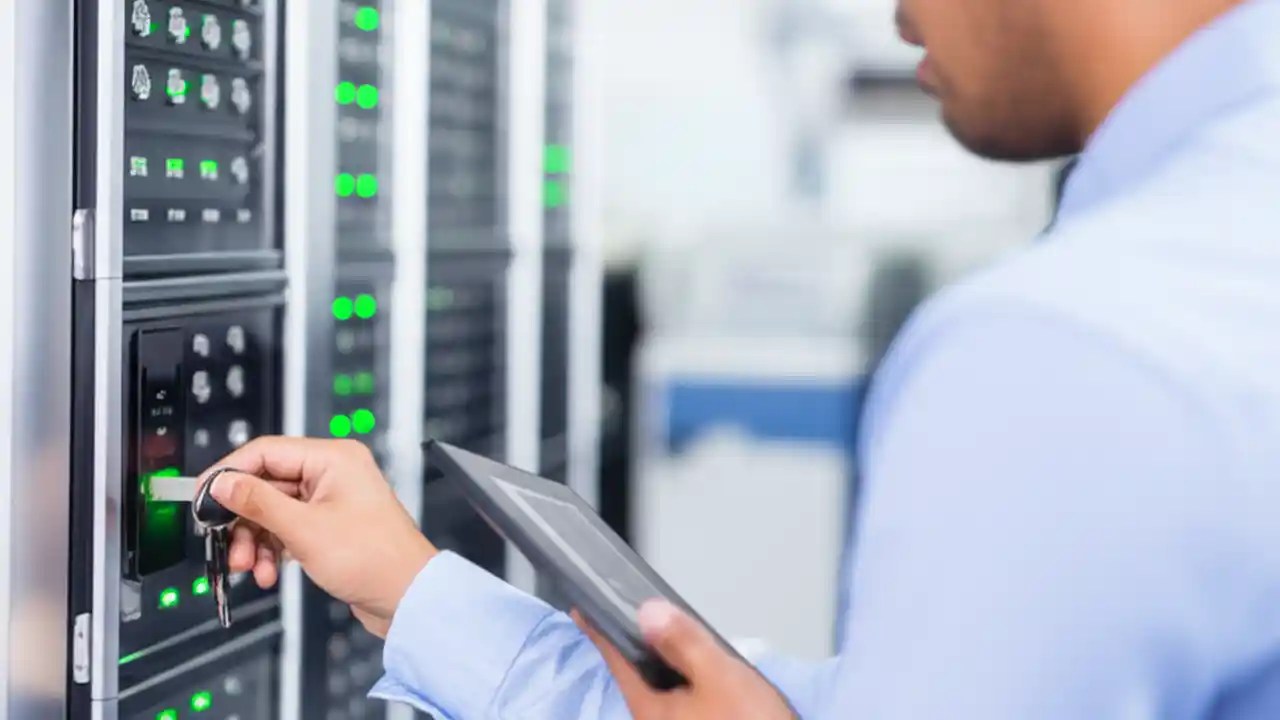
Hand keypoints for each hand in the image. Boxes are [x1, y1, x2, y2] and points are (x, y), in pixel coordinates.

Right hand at [205, 436, 436, 636]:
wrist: (407, 596)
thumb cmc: (375, 559)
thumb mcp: (304, 529)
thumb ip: (258, 503)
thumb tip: (224, 483)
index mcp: (334, 459)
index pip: (266, 451)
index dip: (230, 473)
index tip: (204, 496)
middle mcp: (333, 473)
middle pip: (267, 483)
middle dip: (243, 518)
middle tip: (224, 541)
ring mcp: (332, 500)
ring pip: (274, 510)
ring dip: (255, 539)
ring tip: (249, 566)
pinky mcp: (330, 526)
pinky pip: (288, 528)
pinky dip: (273, 548)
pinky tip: (267, 571)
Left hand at [575, 601, 796, 719]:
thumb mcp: (719, 677)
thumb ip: (684, 642)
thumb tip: (647, 611)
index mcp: (650, 709)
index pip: (616, 660)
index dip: (600, 632)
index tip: (582, 610)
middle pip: (638, 678)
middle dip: (639, 649)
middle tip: (641, 620)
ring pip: (661, 694)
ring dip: (667, 668)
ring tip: (677, 644)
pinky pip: (681, 705)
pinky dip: (685, 685)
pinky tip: (705, 679)